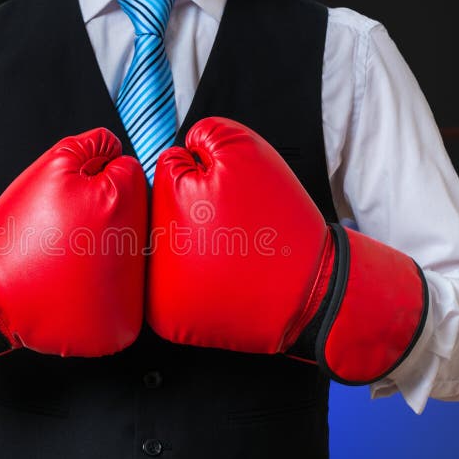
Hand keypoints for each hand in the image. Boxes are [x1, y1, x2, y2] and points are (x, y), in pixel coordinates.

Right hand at [0, 128, 147, 377]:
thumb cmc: (17, 233)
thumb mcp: (49, 167)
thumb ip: (90, 145)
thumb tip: (115, 145)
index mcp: (123, 203)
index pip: (131, 174)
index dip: (96, 180)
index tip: (72, 202)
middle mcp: (137, 251)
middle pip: (135, 217)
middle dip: (106, 217)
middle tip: (68, 232)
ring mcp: (132, 296)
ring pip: (128, 259)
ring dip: (105, 257)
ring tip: (69, 261)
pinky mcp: (119, 327)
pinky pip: (120, 302)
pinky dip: (100, 295)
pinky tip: (74, 288)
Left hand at [146, 117, 426, 384]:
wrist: (311, 290)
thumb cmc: (281, 219)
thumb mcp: (250, 152)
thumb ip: (209, 135)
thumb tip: (184, 146)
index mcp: (163, 205)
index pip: (168, 170)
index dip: (206, 174)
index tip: (233, 196)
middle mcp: (148, 252)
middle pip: (161, 213)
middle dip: (193, 211)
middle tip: (234, 226)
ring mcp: (155, 291)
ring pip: (167, 251)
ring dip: (193, 248)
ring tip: (232, 253)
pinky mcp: (170, 322)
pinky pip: (175, 290)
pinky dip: (199, 283)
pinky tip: (225, 280)